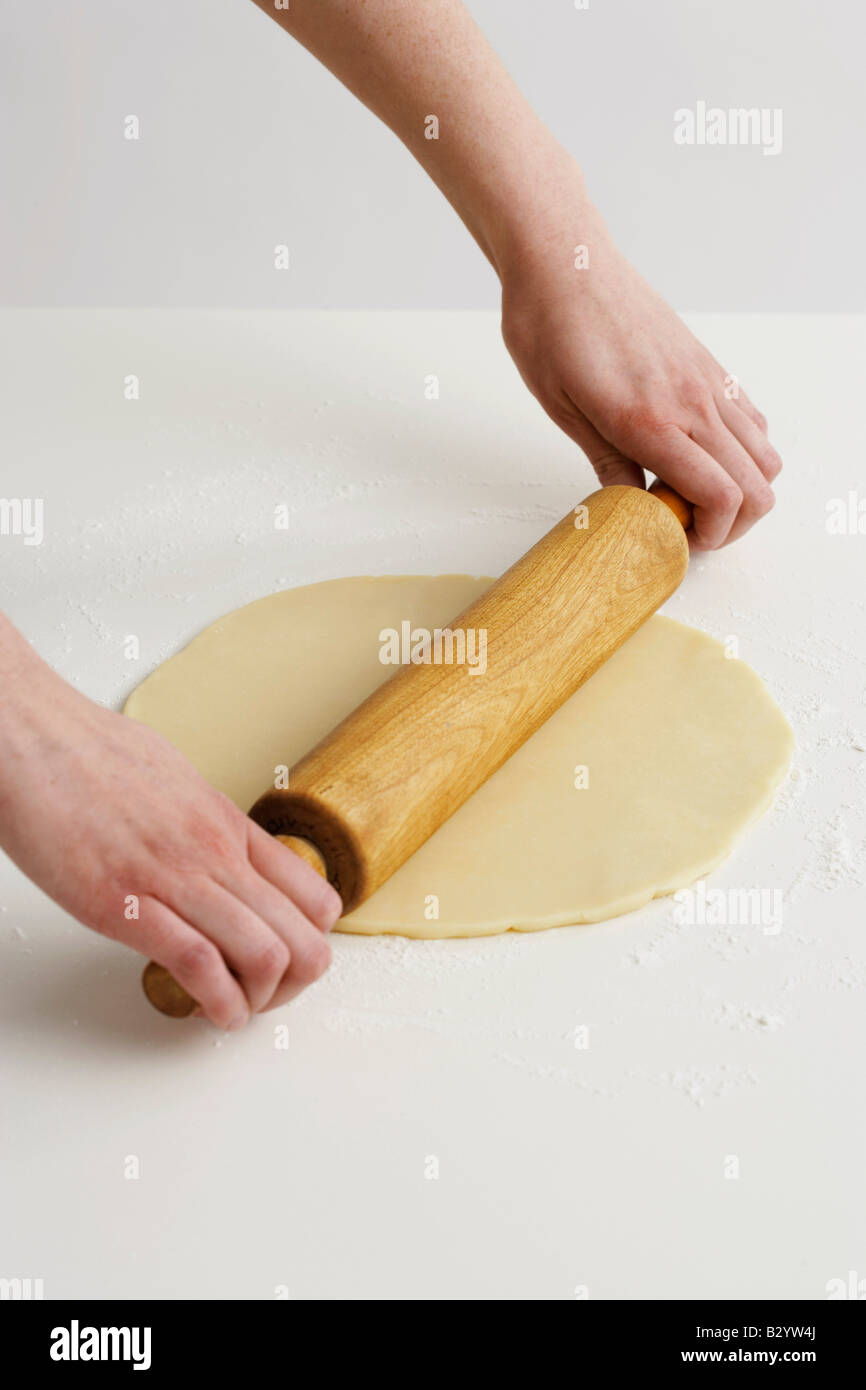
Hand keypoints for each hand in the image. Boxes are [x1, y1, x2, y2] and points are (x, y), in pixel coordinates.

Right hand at [0, 638, 339, 1028]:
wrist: (33, 740)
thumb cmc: (91, 756)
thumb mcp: (176, 783)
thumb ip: (205, 826)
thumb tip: (218, 854)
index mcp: (228, 825)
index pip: (315, 897)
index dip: (313, 945)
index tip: (289, 964)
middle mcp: (215, 853)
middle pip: (303, 938)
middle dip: (295, 985)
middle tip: (267, 999)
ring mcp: (173, 878)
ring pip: (264, 955)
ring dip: (261, 1002)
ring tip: (237, 1011)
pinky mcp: (124, 905)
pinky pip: (199, 965)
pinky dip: (218, 1003)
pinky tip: (210, 1012)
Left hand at [500, 180, 781, 548]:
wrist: (566, 262)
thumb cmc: (550, 330)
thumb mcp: (563, 410)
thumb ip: (608, 464)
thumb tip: (631, 508)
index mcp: (651, 421)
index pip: (721, 496)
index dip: (710, 535)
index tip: (678, 542)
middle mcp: (692, 402)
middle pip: (757, 485)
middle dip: (733, 524)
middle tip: (689, 529)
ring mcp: (707, 382)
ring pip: (764, 455)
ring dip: (743, 489)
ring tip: (695, 496)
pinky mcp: (709, 366)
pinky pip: (751, 420)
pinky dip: (743, 451)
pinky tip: (699, 455)